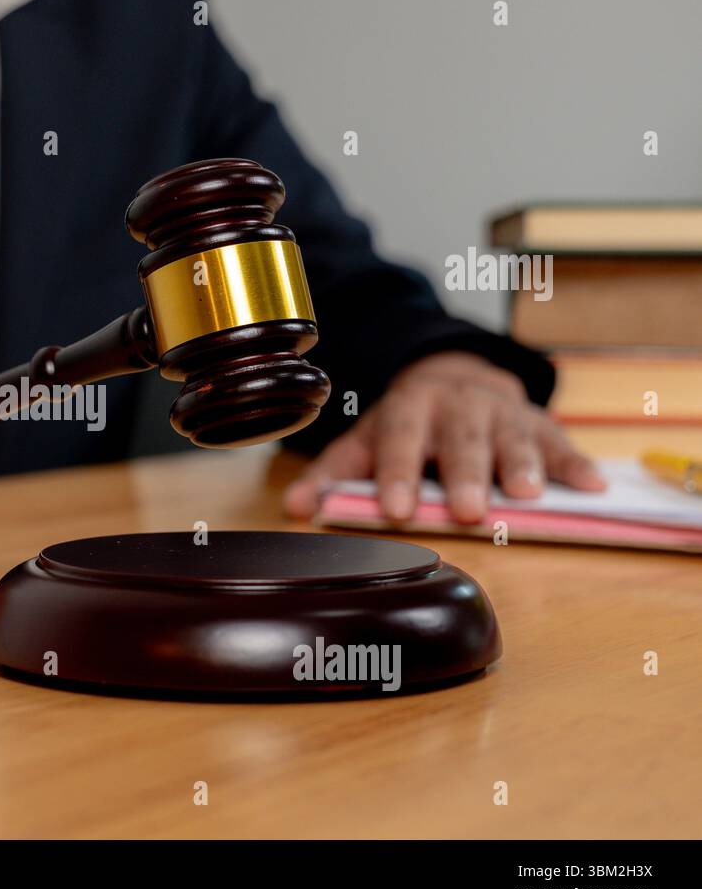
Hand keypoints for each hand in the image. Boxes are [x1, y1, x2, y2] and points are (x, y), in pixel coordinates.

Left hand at [284, 351, 605, 523]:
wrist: (452, 378)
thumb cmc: (405, 426)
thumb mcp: (365, 443)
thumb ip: (333, 476)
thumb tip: (297, 507)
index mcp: (408, 407)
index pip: (400, 441)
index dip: (398, 475)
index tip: (396, 509)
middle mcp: (457, 404)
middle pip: (461, 440)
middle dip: (466, 474)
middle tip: (468, 510)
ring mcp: (501, 411)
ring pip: (512, 437)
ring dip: (522, 465)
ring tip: (528, 495)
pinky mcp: (538, 422)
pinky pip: (560, 442)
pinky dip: (575, 464)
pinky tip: (592, 487)